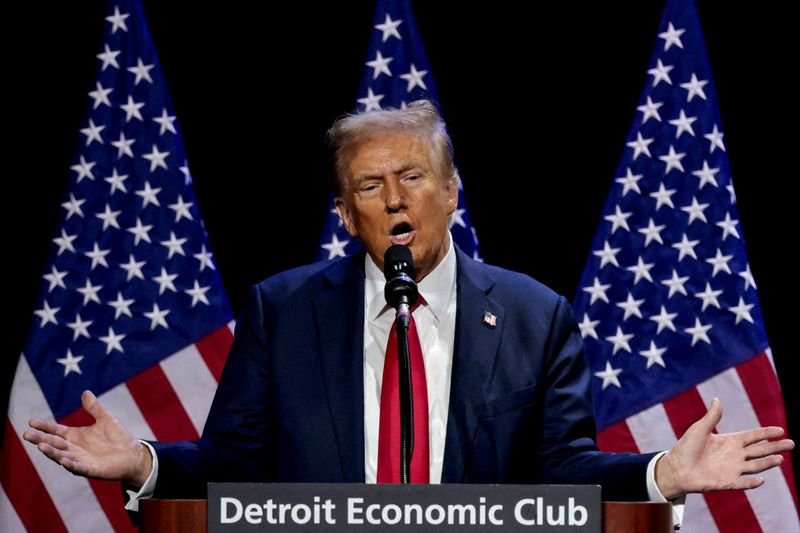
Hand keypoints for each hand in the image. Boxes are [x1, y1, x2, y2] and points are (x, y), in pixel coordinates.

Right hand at [23, 390, 152, 487]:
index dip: (44, 427)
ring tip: (41, 446)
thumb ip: (94, 408)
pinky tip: (63, 460)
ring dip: (51, 452)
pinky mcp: (91, 470)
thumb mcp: (105, 419)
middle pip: (54, 443)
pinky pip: (78, 467)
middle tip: (26, 435)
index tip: (31, 421)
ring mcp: (81, 460)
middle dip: (40, 440)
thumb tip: (85, 392)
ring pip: (61, 456)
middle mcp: (74, 448)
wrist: (133, 454)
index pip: (56, 430)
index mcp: (76, 436)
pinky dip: (70, 464)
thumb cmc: (118, 437)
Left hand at [655, 398, 794, 499]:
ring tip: (780, 458)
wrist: (675, 468)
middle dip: (775, 447)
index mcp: (729, 441)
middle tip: (791, 444)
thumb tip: (717, 399)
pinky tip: (761, 479)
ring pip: (755, 466)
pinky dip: (752, 482)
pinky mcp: (727, 482)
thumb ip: (711, 417)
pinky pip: (743, 483)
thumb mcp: (699, 429)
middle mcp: (734, 455)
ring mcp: (732, 469)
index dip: (766, 433)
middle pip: (760, 450)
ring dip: (767, 463)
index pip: (753, 436)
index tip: (781, 430)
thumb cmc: (685, 447)